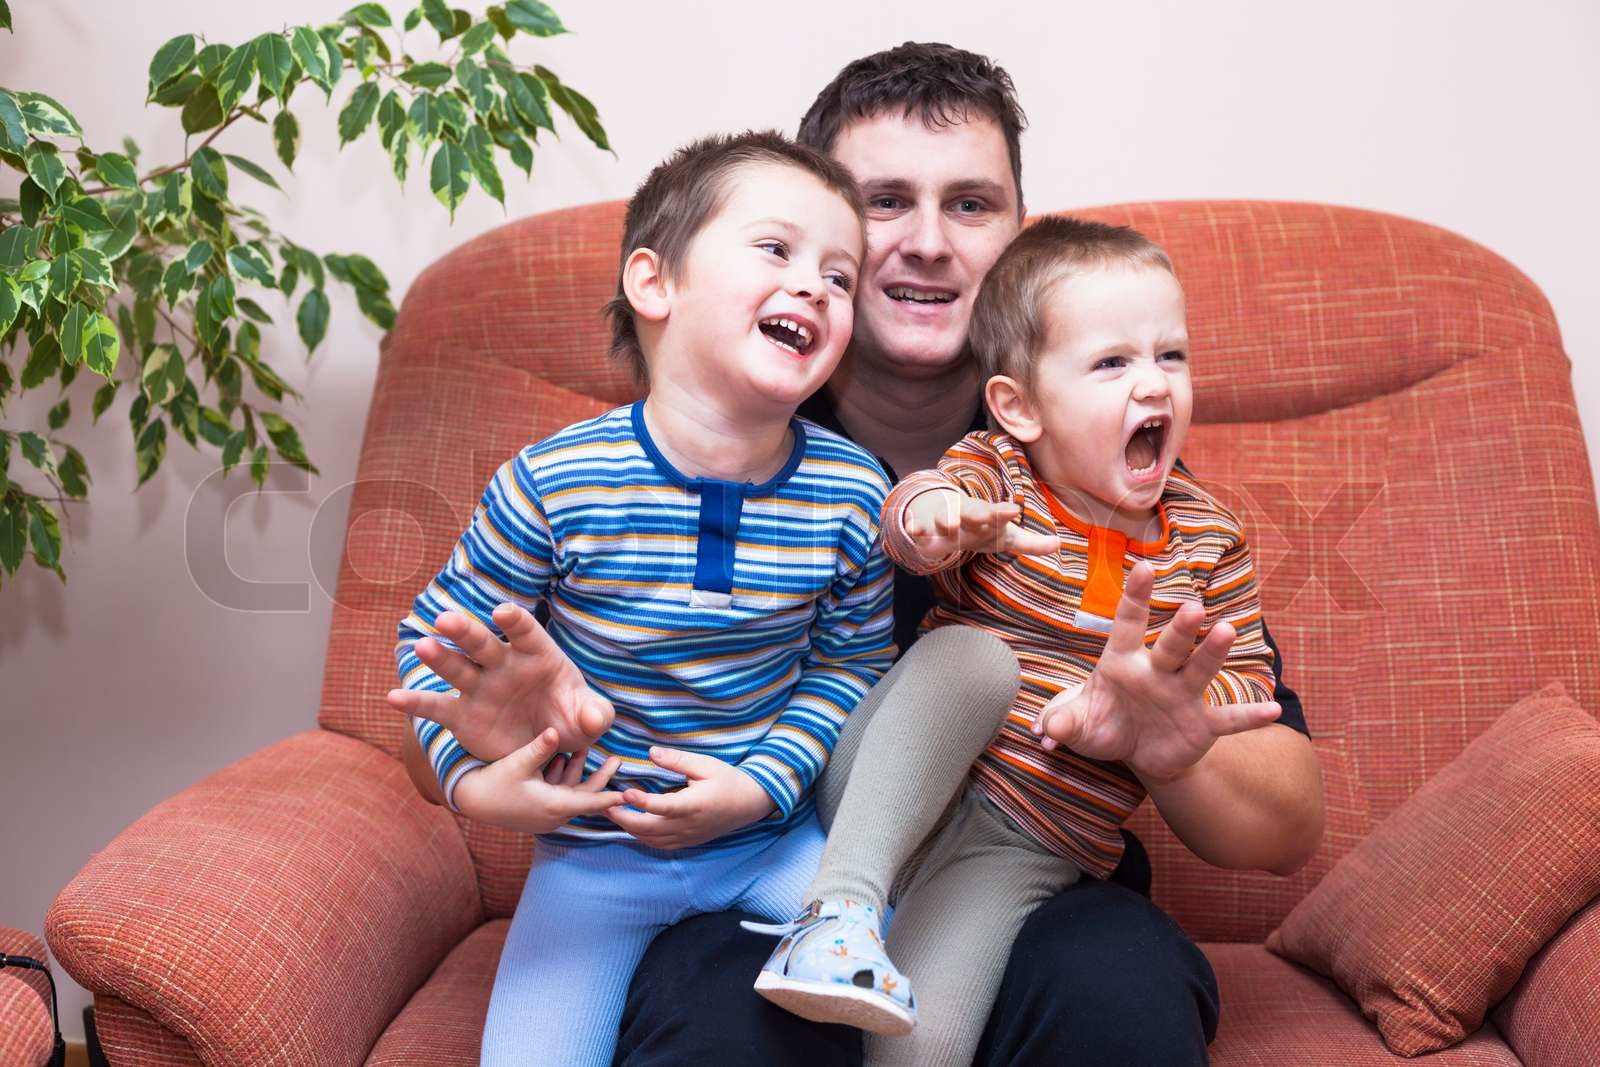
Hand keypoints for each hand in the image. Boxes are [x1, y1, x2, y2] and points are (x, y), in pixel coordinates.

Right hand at [387, 603, 613, 760]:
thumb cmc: (570, 719)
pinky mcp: (463, 715)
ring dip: (439, 657)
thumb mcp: (588, 719)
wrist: (547, 747)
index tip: (502, 612)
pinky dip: (416, 703)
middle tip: (446, 619)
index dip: (515, 621)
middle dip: (466, 631)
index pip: (526, 631)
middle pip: (482, 643)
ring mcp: (480, 687)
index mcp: (538, 655)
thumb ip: (595, 714)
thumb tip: (594, 717)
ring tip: (421, 648)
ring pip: (457, 668)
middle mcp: (503, 665)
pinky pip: (437, 708)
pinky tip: (393, 698)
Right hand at [453, 727, 625, 833]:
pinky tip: (565, 756)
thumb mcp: (517, 764)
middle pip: (585, 795)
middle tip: (617, 760)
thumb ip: (539, 749)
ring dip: (578, 771)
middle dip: (601, 778)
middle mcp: (553, 813)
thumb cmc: (493, 783)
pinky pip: (559, 791)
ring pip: (571, 790)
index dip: (611, 796)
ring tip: (588, 750)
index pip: (590, 802)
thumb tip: (555, 731)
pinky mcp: (538, 807)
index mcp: (553, 806)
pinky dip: (564, 775)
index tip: (630, 794)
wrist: (469, 800)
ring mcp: (546, 812)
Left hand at [604, 747, 775, 848]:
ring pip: (651, 840)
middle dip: (624, 819)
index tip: (623, 792)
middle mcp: (688, 825)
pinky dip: (642, 837)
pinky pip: (659, 845)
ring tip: (612, 813)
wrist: (751, 803)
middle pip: (649, 829)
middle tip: (603, 805)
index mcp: (694, 805)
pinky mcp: (688, 842)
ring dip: (630, 829)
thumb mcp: (706, 764)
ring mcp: (687, 837)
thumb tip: (651, 752)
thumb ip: (677, 760)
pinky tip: (632, 825)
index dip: (641, 801)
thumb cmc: (728, 780)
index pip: (662, 806)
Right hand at [902, 489, 1058, 563]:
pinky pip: (919, 528)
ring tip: (949, 525)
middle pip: (973, 514)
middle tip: (982, 516)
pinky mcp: (925, 529)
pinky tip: (912, 530)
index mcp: (986, 517)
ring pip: (945, 520)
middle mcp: (966, 516)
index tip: (1013, 511)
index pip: (997, 514)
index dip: (1003, 513)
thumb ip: (1030, 543)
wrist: (941, 514)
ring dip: (947, 521)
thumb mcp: (1005, 537)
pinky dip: (915, 528)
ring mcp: (944, 520)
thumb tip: (1059, 544)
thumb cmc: (979, 529)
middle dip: (978, 515)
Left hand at [1032, 562, 1280, 782]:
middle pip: (1171, 645)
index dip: (1136, 597)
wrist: (1136, 753)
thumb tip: (1049, 728)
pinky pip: (1228, 720)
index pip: (1128, 622)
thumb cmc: (1104, 726)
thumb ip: (1063, 722)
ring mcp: (1182, 695)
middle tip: (1193, 609)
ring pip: (1199, 669)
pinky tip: (1272, 709)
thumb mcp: (1077, 726)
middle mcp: (1156, 671)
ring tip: (1229, 631)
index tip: (1145, 568)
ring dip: (1213, 652)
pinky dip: (1249, 716)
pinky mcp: (1202, 724)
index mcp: (1123, 661)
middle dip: (1182, 629)